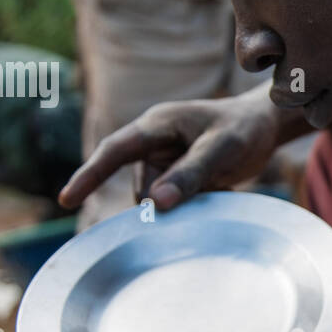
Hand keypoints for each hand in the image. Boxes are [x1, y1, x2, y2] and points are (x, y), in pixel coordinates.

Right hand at [59, 85, 284, 212]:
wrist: (265, 128)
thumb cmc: (244, 129)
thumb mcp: (222, 150)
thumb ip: (191, 174)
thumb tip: (155, 203)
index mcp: (156, 125)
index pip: (114, 151)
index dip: (90, 176)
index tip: (66, 200)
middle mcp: (154, 143)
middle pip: (144, 187)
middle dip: (167, 201)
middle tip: (209, 191)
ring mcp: (164, 160)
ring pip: (158, 200)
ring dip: (183, 205)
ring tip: (218, 187)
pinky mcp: (176, 176)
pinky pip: (173, 202)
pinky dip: (191, 206)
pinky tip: (217, 191)